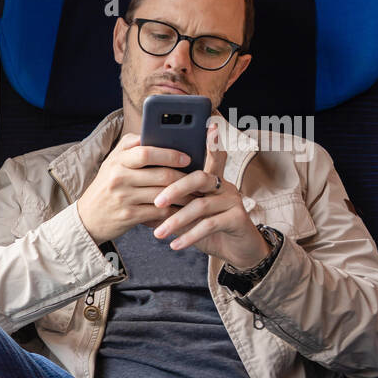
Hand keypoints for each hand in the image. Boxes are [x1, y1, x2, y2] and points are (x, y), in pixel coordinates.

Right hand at [76, 133, 186, 243]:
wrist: (87, 217)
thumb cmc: (107, 185)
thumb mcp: (113, 162)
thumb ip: (133, 147)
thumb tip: (163, 134)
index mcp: (117, 159)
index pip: (147, 152)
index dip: (171, 154)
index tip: (187, 158)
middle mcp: (119, 177)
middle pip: (161, 174)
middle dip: (184, 177)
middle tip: (199, 178)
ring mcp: (123, 197)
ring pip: (164, 194)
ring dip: (184, 195)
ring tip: (196, 193)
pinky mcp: (128, 216)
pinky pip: (159, 211)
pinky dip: (174, 210)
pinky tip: (183, 208)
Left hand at [150, 126, 269, 268]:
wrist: (236, 250)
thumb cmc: (207, 229)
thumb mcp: (186, 215)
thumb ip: (170, 206)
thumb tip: (139, 202)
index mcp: (210, 179)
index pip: (206, 156)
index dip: (208, 142)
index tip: (205, 127)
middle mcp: (224, 185)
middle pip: (198, 178)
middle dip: (174, 189)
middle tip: (155, 202)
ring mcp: (233, 200)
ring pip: (201, 204)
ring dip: (177, 219)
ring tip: (158, 233)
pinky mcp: (238, 218)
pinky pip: (210, 224)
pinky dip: (190, 235)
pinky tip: (174, 244)